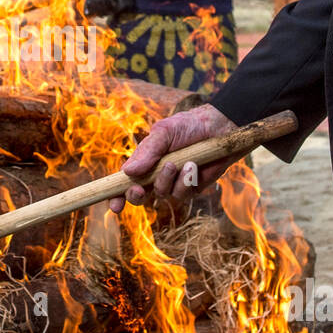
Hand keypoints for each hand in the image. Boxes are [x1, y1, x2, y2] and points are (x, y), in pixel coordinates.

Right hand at [110, 104, 238, 211]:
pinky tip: (193, 165)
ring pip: (162, 194)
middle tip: (140, 189)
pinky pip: (183, 194)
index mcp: (144, 161)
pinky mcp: (191, 188)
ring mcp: (173, 183)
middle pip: (139, 196)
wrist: (219, 128)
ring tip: (179, 162)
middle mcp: (156, 175)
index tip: (114, 205)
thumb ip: (147, 152)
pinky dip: (186, 180)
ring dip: (168, 180)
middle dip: (137, 195)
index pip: (125, 181)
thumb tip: (128, 172)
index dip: (116, 195)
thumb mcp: (163, 133)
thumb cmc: (188, 126)